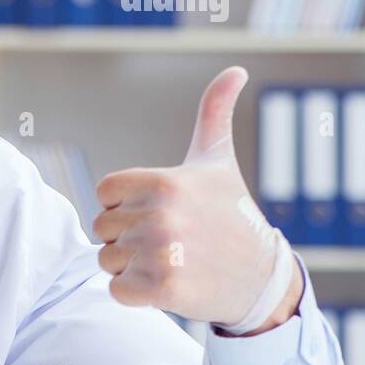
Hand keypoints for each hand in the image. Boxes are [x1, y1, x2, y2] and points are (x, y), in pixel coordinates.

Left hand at [92, 66, 301, 329]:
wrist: (262, 278)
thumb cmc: (231, 215)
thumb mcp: (217, 162)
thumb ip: (213, 114)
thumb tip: (235, 70)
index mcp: (163, 182)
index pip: (104, 193)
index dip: (123, 204)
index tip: (157, 210)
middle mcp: (160, 215)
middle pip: (103, 228)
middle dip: (127, 237)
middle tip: (169, 240)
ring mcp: (160, 253)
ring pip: (106, 260)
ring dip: (130, 266)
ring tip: (170, 261)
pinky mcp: (162, 288)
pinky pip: (116, 291)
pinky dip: (135, 294)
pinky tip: (167, 284)